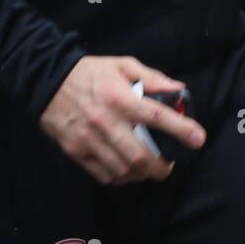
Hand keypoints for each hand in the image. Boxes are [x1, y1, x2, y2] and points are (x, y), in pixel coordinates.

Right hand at [39, 55, 206, 185]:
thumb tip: (178, 90)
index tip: (198, 139)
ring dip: (141, 174)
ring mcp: (90, 140)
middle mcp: (107, 122)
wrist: (46, 81)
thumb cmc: (89, 72)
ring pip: (123, 170)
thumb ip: (152, 78)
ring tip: (146, 168)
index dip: (182, 130)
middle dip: (160, 168)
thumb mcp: (122, 66)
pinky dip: (120, 178)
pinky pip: (104, 175)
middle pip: (141, 157)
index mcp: (121, 98)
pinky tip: (125, 170)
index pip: (158, 117)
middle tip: (167, 166)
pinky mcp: (77, 152)